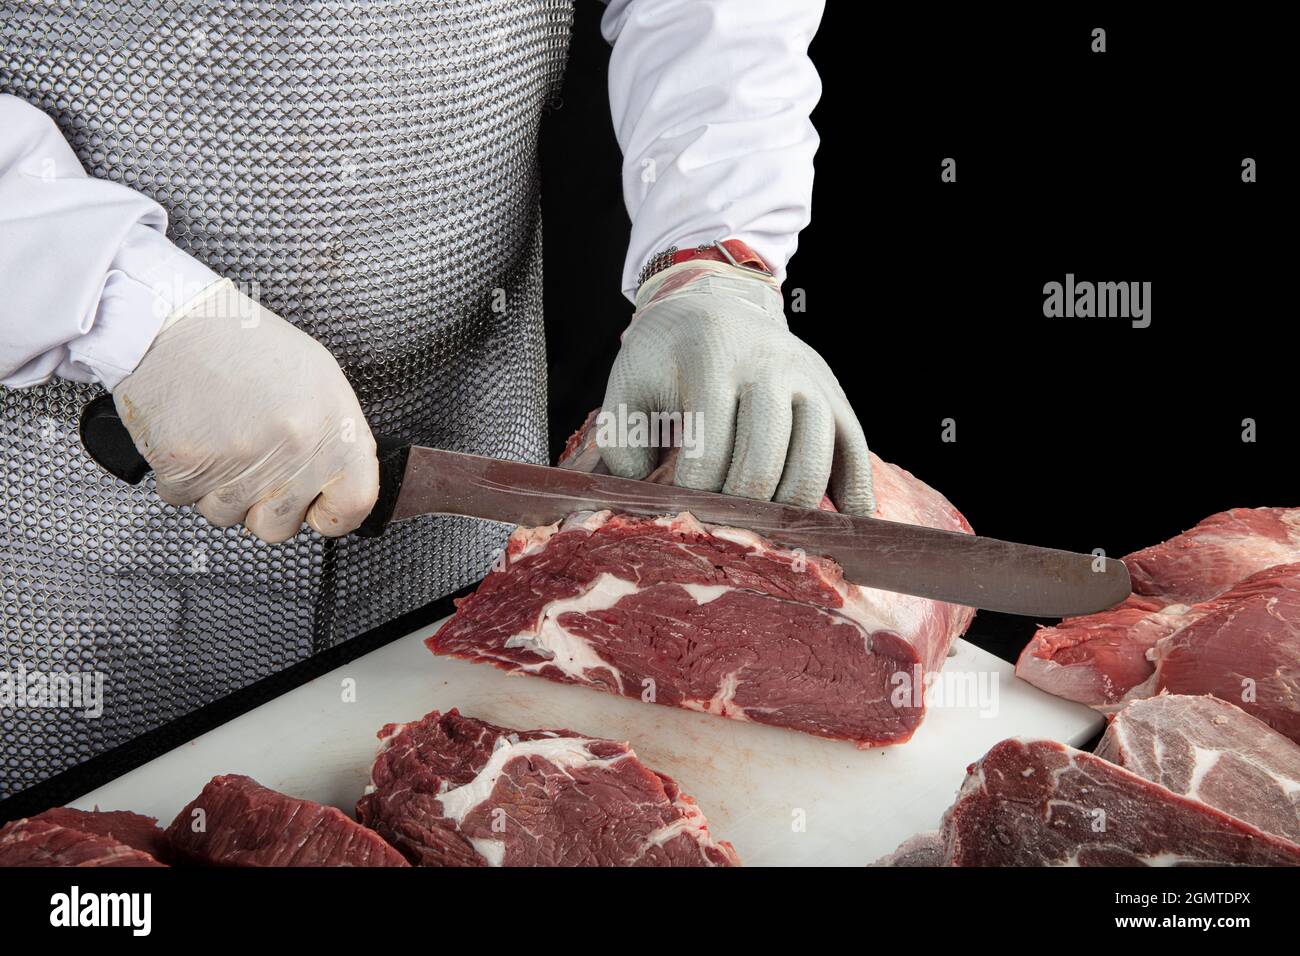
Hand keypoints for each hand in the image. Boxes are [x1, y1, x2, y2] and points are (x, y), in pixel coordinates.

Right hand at [112, 280, 377, 542]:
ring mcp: (239, 460)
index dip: (332, 514)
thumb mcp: (318, 379)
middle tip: (253, 460)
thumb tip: (336, 486)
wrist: (171, 321)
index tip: (316, 506)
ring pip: (227, 517)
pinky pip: (183, 500)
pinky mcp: (186, 465)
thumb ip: (334, 438)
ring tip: (220, 438)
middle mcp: (294, 447)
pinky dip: (182, 476)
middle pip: (279, 526)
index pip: (353, 505)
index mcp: (334, 427)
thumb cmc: (243, 345)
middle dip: (263, 504)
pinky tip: (192, 436)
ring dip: (219, 489)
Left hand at [599, 260, 873, 514]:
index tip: (684, 521)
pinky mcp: (836, 395)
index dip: (696, 497)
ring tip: (767, 534)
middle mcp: (770, 366)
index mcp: (713, 360)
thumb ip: (622, 444)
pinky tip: (840, 523)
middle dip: (743, 511)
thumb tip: (646, 505)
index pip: (709, 450)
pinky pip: (855, 451)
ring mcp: (810, 380)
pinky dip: (852, 494)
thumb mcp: (627, 385)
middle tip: (726, 537)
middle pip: (766, 461)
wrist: (712, 302)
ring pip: (814, 461)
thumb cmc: (664, 358)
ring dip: (790, 510)